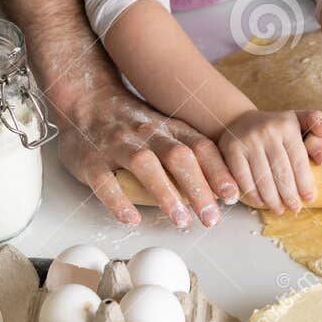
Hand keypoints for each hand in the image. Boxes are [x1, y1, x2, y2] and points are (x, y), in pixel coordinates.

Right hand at [57, 75, 239, 229]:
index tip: (233, 196)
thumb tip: (221, 186)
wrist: (87, 100)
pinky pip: (104, 180)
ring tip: (181, 220)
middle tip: (211, 218)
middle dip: (198, 188)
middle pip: (179, 156)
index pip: (201, 147)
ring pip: (145, 165)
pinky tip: (131, 219)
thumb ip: (188, 151)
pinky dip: (118, 200)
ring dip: (166, 193)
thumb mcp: (164, 129)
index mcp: (169, 128)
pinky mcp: (90, 160)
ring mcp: (118, 145)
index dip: (219, 172)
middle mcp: (147, 134)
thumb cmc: (132, 124)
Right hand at [218, 110, 321, 213]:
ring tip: (280, 209)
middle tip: (295, 208)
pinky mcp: (232, 150)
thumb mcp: (298, 119)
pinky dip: (253, 195)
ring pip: (264, 179)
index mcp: (287, 125)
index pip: (299, 161)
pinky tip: (261, 203)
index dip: (305, 183)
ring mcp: (248, 141)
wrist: (239, 121)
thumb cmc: (275, 127)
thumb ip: (317, 125)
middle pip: (282, 173)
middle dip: (290, 195)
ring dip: (273, 200)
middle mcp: (268, 131)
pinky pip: (244, 179)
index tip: (310, 198)